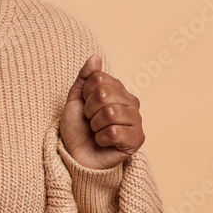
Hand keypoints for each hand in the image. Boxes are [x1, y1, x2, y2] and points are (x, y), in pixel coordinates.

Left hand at [59, 53, 144, 169]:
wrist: (77, 155)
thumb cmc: (78, 128)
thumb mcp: (75, 99)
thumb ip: (85, 78)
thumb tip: (95, 57)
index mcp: (118, 89)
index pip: (99, 78)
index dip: (85, 94)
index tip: (86, 106)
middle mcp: (131, 102)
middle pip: (104, 94)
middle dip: (89, 110)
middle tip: (90, 121)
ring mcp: (136, 120)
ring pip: (109, 113)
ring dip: (95, 125)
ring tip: (97, 131)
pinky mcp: (137, 139)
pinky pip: (114, 132)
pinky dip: (101, 139)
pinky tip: (103, 142)